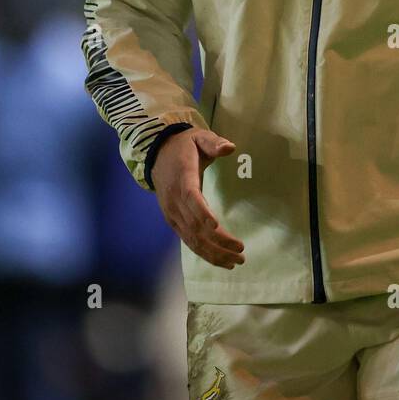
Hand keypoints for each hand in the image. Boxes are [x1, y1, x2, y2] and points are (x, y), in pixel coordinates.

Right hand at [151, 129, 245, 269]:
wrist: (157, 154)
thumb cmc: (184, 147)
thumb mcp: (198, 137)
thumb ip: (214, 142)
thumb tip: (229, 147)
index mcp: (182, 179)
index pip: (191, 199)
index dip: (202, 213)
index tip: (216, 226)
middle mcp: (175, 201)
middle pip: (195, 226)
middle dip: (218, 242)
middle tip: (241, 252)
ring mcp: (172, 214)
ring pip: (192, 239)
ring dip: (213, 253)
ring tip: (236, 262)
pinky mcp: (173, 221)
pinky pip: (188, 241)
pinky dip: (204, 253)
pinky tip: (221, 261)